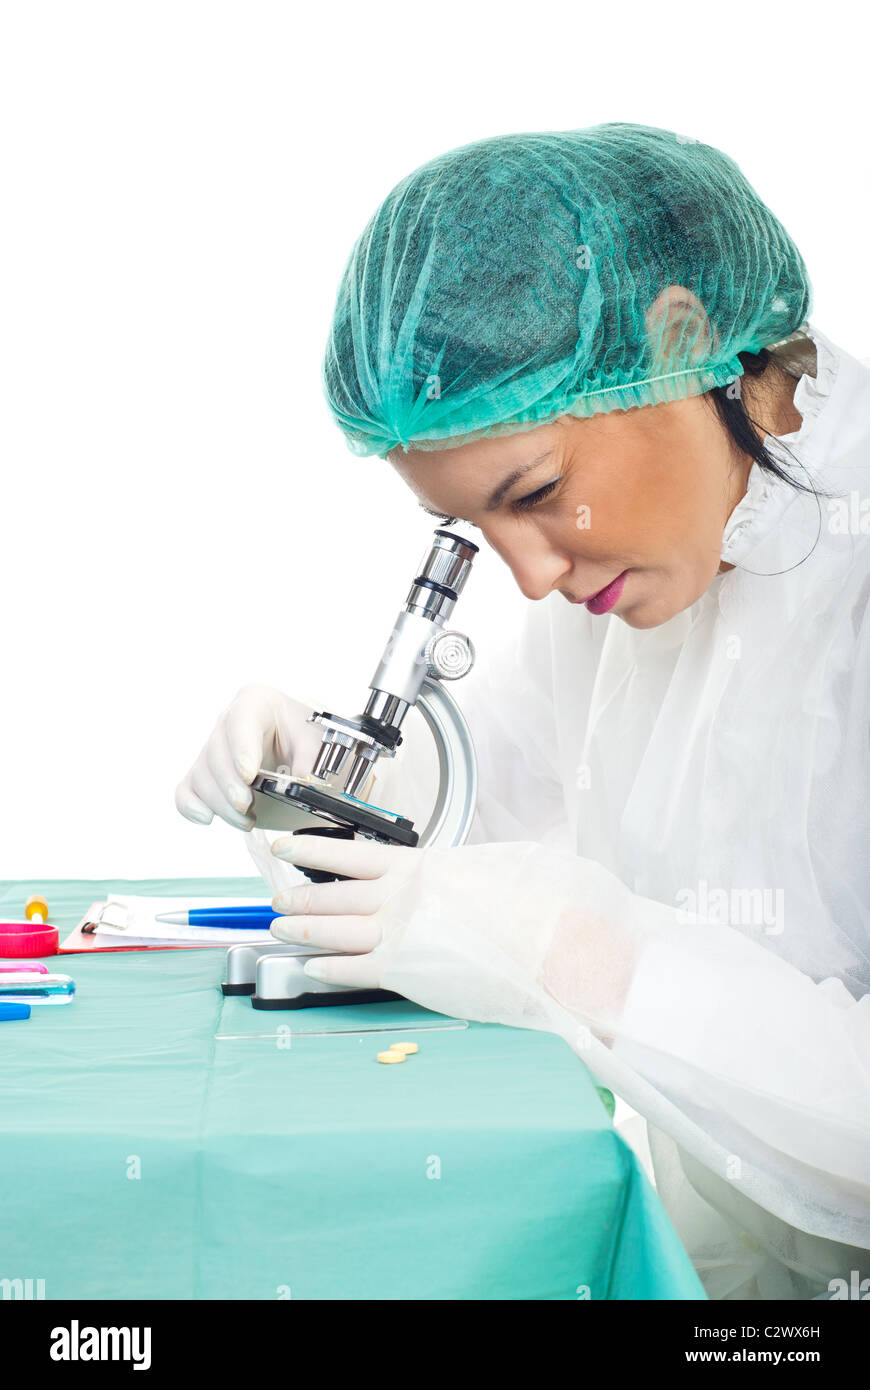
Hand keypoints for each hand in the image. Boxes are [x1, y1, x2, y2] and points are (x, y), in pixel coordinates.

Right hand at [174, 684, 324, 829]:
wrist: (306, 763)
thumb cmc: (311, 745)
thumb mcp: (322, 746)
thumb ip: (312, 760)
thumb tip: (303, 780)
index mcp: (258, 703)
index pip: (241, 719)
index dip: (242, 747)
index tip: (249, 774)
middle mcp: (229, 722)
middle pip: (216, 751)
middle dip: (229, 783)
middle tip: (246, 805)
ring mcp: (213, 750)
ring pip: (201, 776)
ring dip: (221, 804)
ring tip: (248, 819)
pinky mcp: (206, 778)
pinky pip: (185, 791)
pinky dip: (191, 806)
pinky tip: (207, 817)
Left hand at [268, 833, 642, 1030]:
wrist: (551, 944)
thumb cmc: (530, 906)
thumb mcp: (494, 865)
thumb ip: (459, 868)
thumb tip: (452, 868)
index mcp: (420, 866)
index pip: (350, 854)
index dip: (311, 851)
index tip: (285, 847)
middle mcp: (400, 897)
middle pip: (333, 894)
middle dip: (299, 896)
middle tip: (276, 898)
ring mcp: (398, 934)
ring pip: (333, 930)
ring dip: (302, 929)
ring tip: (281, 928)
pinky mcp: (404, 972)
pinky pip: (352, 970)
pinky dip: (327, 968)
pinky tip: (310, 967)